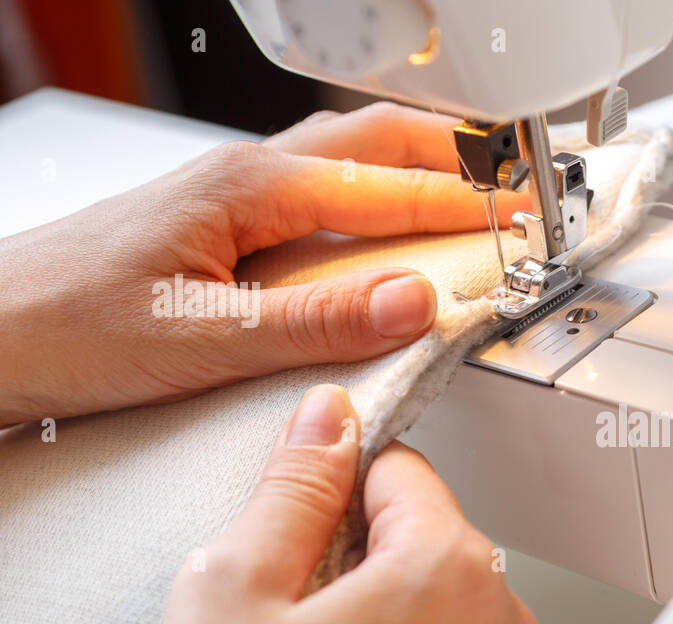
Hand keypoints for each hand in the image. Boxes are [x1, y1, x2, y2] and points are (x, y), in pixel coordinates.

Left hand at [0, 103, 528, 426]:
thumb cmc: (58, 324)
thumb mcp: (199, 337)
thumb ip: (312, 323)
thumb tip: (410, 303)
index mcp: (247, 188)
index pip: (384, 186)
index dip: (463, 204)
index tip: (519, 218)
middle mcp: (241, 176)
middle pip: (373, 141)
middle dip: (452, 156)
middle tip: (511, 187)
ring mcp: (229, 196)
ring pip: (345, 162)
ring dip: (412, 172)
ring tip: (466, 204)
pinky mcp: (218, 225)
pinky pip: (315, 197)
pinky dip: (370, 204)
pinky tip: (378, 243)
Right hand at [123, 385, 540, 623]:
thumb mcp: (234, 586)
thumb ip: (295, 485)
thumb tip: (330, 420)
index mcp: (449, 567)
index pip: (401, 469)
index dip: (334, 488)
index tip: (298, 524)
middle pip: (429, 538)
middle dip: (361, 555)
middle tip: (290, 617)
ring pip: (443, 606)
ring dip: (386, 617)